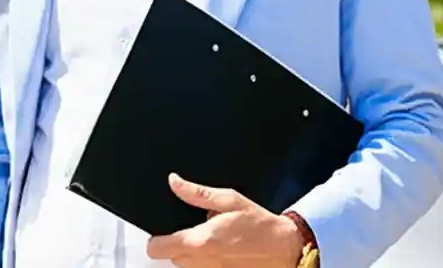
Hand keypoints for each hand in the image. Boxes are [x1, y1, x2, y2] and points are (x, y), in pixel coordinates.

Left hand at [146, 173, 305, 267]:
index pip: (158, 248)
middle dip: (177, 244)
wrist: (286, 249)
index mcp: (200, 241)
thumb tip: (174, 182)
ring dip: (192, 255)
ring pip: (186, 267)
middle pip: (172, 257)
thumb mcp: (229, 200)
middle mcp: (202, 262)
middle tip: (196, 230)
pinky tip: (222, 253)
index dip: (156, 239)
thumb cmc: (260, 225)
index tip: (162, 232)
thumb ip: (197, 194)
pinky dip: (207, 264)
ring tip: (212, 240)